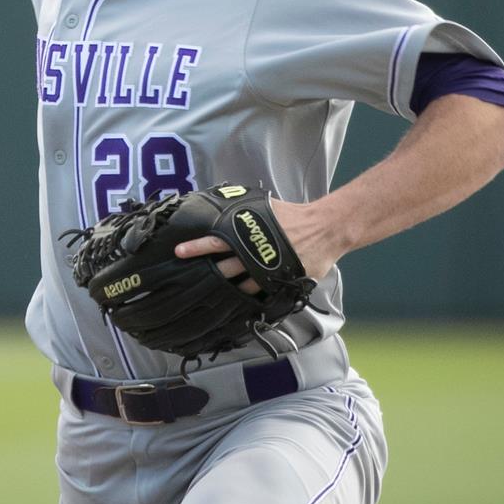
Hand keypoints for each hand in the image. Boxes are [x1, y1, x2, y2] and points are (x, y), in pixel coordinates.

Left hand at [173, 195, 340, 292]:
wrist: (324, 229)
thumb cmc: (293, 216)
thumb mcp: (264, 206)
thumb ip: (243, 209)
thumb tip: (224, 202)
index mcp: (247, 233)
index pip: (216, 240)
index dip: (196, 247)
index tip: (179, 251)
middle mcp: (253, 253)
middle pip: (223, 268)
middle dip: (207, 274)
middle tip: (190, 280)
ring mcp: (265, 271)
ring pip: (239, 285)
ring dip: (226, 289)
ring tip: (211, 295)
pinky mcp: (277, 283)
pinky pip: (258, 294)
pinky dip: (247, 296)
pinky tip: (237, 302)